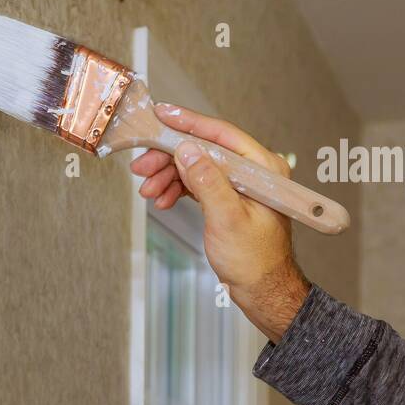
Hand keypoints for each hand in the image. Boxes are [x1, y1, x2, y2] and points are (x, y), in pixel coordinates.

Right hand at [130, 103, 309, 342]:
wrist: (262, 289)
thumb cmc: (254, 260)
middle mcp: (253, 171)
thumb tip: (187, 151)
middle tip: (142, 167)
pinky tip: (163, 198)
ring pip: (196, 166)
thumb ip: (208, 182)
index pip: (221, 134)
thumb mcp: (228, 219)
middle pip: (203, 150)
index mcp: (263, 168)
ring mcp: (240, 184)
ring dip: (169, 176)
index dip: (189, 124)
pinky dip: (178, 189)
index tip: (162, 115)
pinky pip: (198, 183)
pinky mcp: (228, 197)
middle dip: (170, 157)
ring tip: (148, 190)